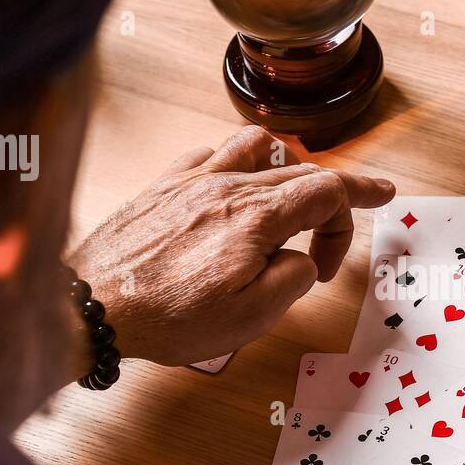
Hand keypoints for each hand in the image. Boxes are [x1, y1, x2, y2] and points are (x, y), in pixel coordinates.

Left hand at [68, 126, 394, 367]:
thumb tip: (301, 259)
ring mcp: (191, 181)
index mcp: (256, 217)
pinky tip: (230, 190)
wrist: (90, 307)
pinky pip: (208, 154)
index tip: (375, 209)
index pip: (328, 189)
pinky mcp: (162, 187)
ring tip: (291, 199)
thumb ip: (292, 278)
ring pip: (256, 147)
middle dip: (333, 197)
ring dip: (286, 167)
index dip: (359, 201)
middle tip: (345, 226)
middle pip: (300, 169)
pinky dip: (234, 165)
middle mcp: (226, 187)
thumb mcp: (251, 317)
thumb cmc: (165, 317)